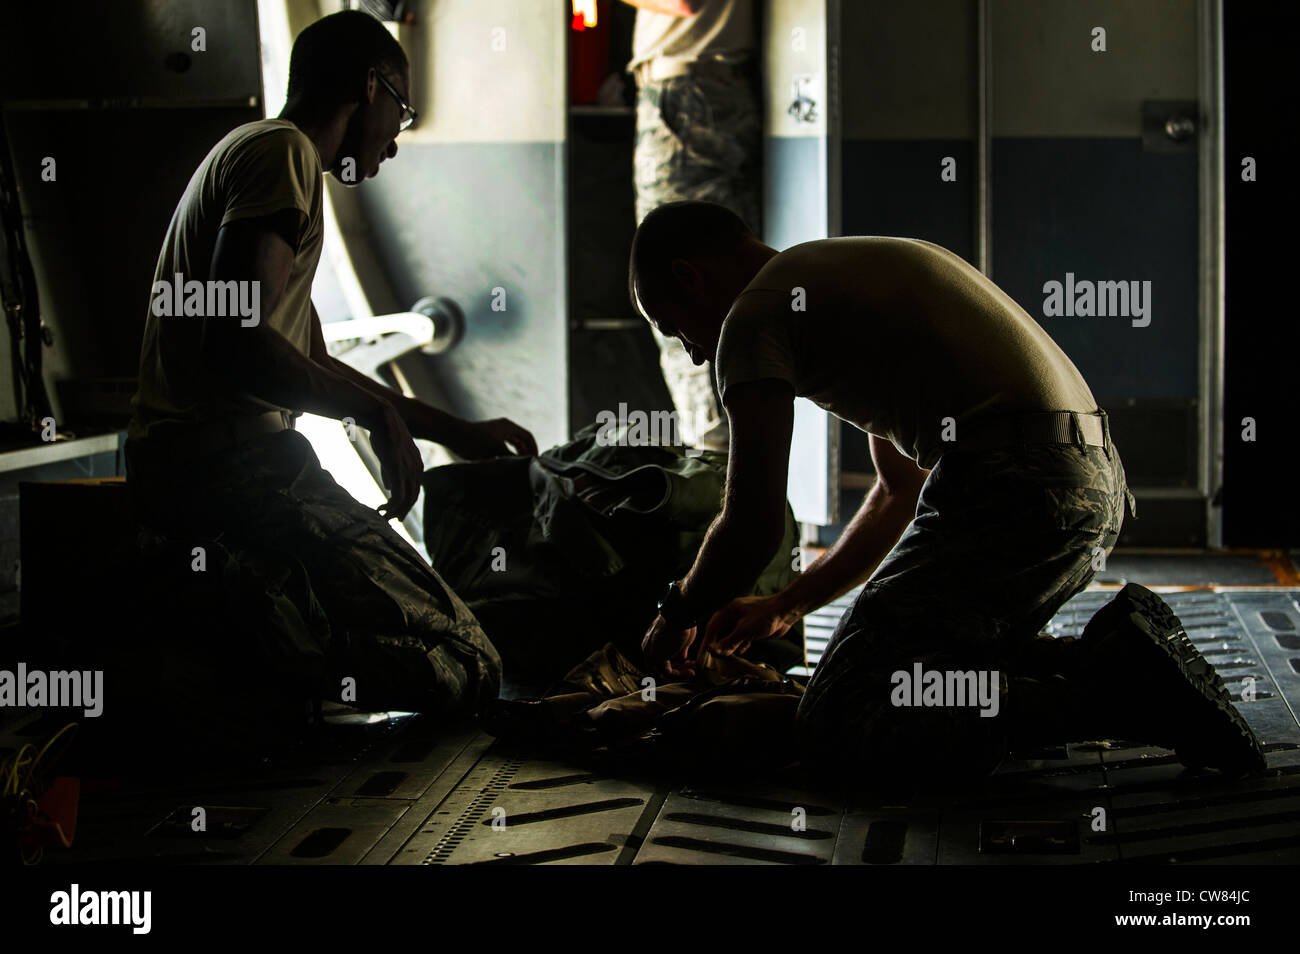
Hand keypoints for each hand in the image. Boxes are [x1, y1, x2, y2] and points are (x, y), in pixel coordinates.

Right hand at [365, 400, 422, 520]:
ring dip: (395, 512)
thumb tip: (389, 486)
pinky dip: (391, 507)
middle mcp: (416, 468)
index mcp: (416, 463)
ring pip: (407, 500)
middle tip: (392, 520)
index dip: (407, 502)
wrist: (382, 417)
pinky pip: (398, 497)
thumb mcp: (390, 454)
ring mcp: (408, 469)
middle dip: (403, 511)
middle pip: (413, 497)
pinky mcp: (398, 470)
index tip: (397, 512)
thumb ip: (391, 471)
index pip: (416, 488)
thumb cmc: (383, 433)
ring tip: (383, 516)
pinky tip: (381, 509)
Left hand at [448, 418, 538, 459]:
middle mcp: (503, 428)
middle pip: (521, 440)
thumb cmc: (474, 440)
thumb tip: (522, 464)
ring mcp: (495, 432)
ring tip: (519, 466)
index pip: (527, 436)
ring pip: (512, 444)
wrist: (453, 434)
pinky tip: (506, 464)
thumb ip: (510, 457)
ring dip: (517, 454)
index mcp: (508, 426)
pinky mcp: (487, 439)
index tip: (536, 460)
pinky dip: (507, 455)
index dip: (533, 448)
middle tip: (529, 465)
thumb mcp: (494, 450)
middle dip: (526, 452)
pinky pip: (503, 447)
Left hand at [641, 614, 697, 678]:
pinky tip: (691, 671)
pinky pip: (668, 673)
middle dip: (678, 670)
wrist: (680, 615)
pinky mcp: (657, 659)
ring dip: (680, 674)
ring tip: (693, 672)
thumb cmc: (682, 622)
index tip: (689, 662)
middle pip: (661, 668)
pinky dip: (680, 674)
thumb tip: (682, 659)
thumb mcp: (681, 638)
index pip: (660, 659)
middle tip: (692, 670)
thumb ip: (679, 650)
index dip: (675, 663)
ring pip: (664, 673)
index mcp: (651, 643)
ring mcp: (651, 655)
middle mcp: (648, 649)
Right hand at [704, 594, 798, 657]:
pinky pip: (741, 638)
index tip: (703, 653)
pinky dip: (739, 645)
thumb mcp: (744, 631)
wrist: (785, 611)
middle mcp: (733, 616)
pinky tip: (739, 653)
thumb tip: (714, 650)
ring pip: (731, 637)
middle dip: (717, 645)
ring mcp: (742, 622)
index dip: (707, 641)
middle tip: (713, 658)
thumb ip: (729, 642)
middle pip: (720, 633)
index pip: (712, 628)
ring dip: (729, 647)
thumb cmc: (765, 615)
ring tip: (724, 658)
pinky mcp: (751, 628)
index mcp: (728, 611)